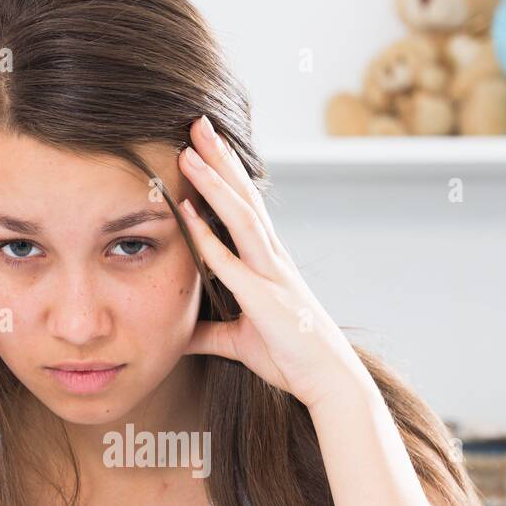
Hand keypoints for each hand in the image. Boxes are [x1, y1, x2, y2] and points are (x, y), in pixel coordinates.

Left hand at [178, 116, 366, 411]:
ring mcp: (271, 275)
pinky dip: (208, 237)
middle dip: (220, 158)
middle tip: (197, 122)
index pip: (243, 209)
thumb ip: (208, 333)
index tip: (203, 146)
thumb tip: (178, 334)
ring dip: (213, 182)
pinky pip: (232, 262)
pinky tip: (187, 212)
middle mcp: (272, 259)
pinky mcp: (266, 299)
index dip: (224, 176)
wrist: (327, 383)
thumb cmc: (291, 360)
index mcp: (268, 264)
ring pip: (241, 216)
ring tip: (188, 150)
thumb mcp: (239, 344)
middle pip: (244, 197)